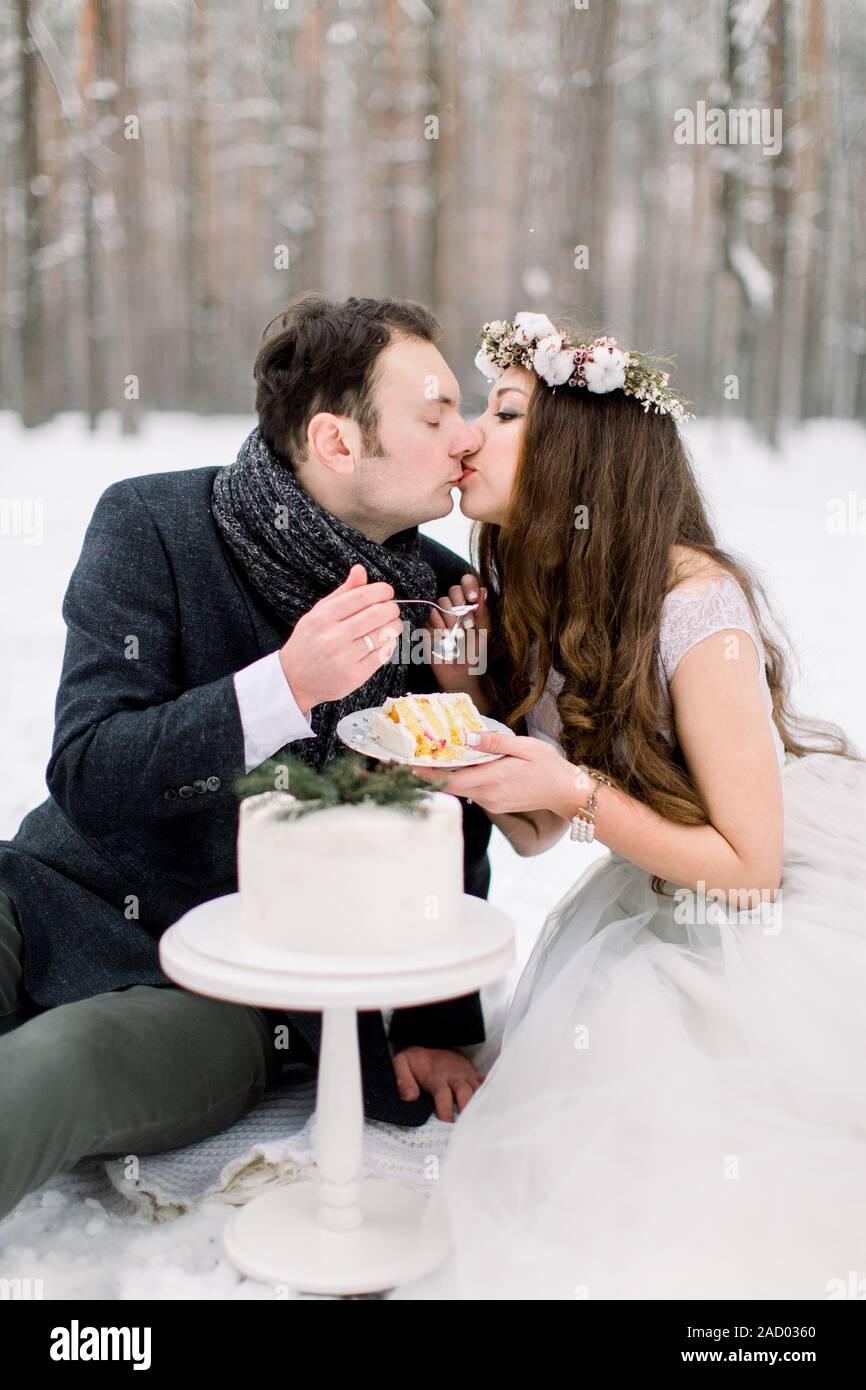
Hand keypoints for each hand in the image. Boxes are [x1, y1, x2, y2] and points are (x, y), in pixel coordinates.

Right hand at [279, 563, 401, 712]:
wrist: (295, 680)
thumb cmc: (308, 642)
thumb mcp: (318, 613)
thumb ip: (342, 592)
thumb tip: (360, 569)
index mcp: (323, 617)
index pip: (361, 596)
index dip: (381, 591)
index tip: (387, 592)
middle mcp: (333, 637)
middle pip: (377, 614)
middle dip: (392, 608)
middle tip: (392, 609)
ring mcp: (344, 658)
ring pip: (384, 635)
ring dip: (395, 626)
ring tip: (392, 624)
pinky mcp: (355, 676)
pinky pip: (383, 655)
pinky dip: (389, 645)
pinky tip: (385, 641)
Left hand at [392, 1045, 484, 1122]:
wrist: (432, 1041)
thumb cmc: (417, 1060)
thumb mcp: (402, 1063)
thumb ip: (403, 1080)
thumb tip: (410, 1098)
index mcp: (437, 1076)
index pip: (443, 1095)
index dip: (445, 1110)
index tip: (446, 1124)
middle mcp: (455, 1076)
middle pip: (465, 1093)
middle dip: (467, 1109)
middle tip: (468, 1127)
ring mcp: (466, 1074)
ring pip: (478, 1089)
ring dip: (480, 1105)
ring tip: (482, 1123)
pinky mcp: (474, 1074)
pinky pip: (485, 1084)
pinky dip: (489, 1094)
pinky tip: (493, 1109)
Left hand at [411, 727, 579, 818]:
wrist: (566, 793)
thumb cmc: (548, 766)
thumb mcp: (524, 747)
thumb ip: (495, 742)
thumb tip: (468, 737)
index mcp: (492, 779)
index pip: (450, 779)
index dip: (426, 774)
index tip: (406, 765)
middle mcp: (487, 795)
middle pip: (449, 786)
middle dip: (429, 774)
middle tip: (409, 759)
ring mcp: (490, 802)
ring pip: (460, 789)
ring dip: (446, 776)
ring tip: (431, 758)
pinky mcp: (494, 805)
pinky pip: (472, 792)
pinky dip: (462, 780)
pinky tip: (460, 766)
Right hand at [425, 573, 490, 691]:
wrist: (460, 673)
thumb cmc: (475, 654)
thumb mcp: (484, 633)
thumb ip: (483, 612)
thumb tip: (483, 590)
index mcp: (470, 605)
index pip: (467, 583)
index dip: (469, 585)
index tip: (473, 598)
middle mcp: (455, 607)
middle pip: (452, 590)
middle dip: (460, 606)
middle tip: (467, 625)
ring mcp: (439, 615)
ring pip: (440, 601)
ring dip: (450, 617)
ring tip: (456, 635)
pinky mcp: (427, 625)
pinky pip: (428, 614)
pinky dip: (437, 623)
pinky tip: (444, 636)